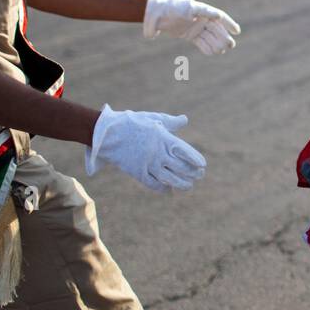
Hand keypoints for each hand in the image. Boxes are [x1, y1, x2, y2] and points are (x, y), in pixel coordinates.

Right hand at [84, 104, 206, 191]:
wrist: (107, 133)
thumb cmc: (131, 123)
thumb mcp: (153, 118)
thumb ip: (170, 122)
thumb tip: (185, 119)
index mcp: (163, 138)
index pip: (185, 151)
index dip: (195, 159)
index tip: (203, 165)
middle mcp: (157, 153)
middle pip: (181, 167)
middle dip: (193, 173)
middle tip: (199, 175)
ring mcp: (147, 164)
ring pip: (170, 179)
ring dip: (182, 184)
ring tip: (189, 185)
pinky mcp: (137, 172)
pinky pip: (153, 184)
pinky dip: (163, 188)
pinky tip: (169, 190)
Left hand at [143, 0, 240, 54]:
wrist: (156, 16)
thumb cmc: (173, 8)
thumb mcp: (188, 8)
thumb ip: (204, 11)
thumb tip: (218, 16)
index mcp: (203, 11)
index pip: (220, 17)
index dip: (229, 23)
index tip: (237, 31)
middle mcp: (201, 19)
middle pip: (216, 29)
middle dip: (224, 37)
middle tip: (230, 45)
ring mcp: (195, 28)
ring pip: (209, 37)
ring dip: (216, 43)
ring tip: (221, 50)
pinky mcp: (189, 35)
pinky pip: (201, 42)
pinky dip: (206, 47)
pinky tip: (212, 53)